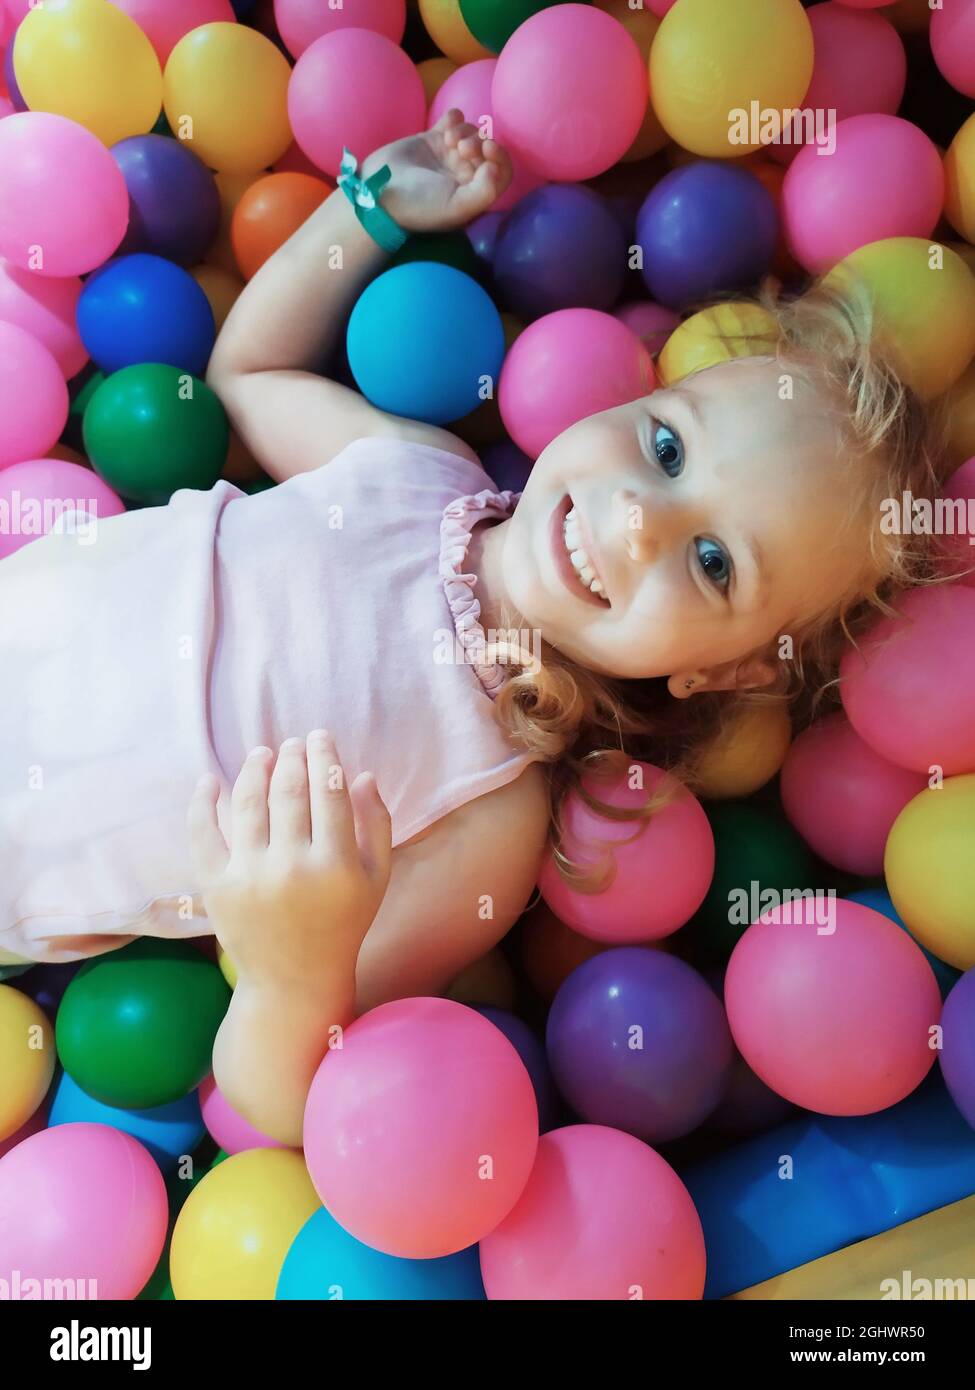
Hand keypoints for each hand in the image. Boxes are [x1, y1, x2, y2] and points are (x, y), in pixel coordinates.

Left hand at [187, 732, 391, 992]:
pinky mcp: (216, 887)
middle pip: (290, 791)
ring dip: (255, 768)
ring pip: (248, 802)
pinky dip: (203, 801)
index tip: (320, 737)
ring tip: (262, 754)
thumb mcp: (376, 879)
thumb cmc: (342, 923)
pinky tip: (211, 780)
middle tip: (293, 744)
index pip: (329, 792)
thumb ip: (377, 825)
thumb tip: (361, 774)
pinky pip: (203, 833)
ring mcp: (249, 877)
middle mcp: (291, 868)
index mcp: (336, 865)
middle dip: (292, 757)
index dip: (324, 756)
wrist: (294, 979)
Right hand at [362, 109, 512, 232]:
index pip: (501, 171)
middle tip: (460, 147)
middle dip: (479, 141)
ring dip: (465, 130)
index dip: (500, 157)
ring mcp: (449, 155)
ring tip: (448, 140)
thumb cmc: (419, 206)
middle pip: (487, 148)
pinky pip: (453, 120)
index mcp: (474, 193)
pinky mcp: (432, 139)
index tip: (487, 148)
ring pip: (472, 131)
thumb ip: (484, 192)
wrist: (380, 193)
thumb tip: (496, 169)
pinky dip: (454, 117)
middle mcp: (464, 174)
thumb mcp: (456, 208)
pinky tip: (444, 125)